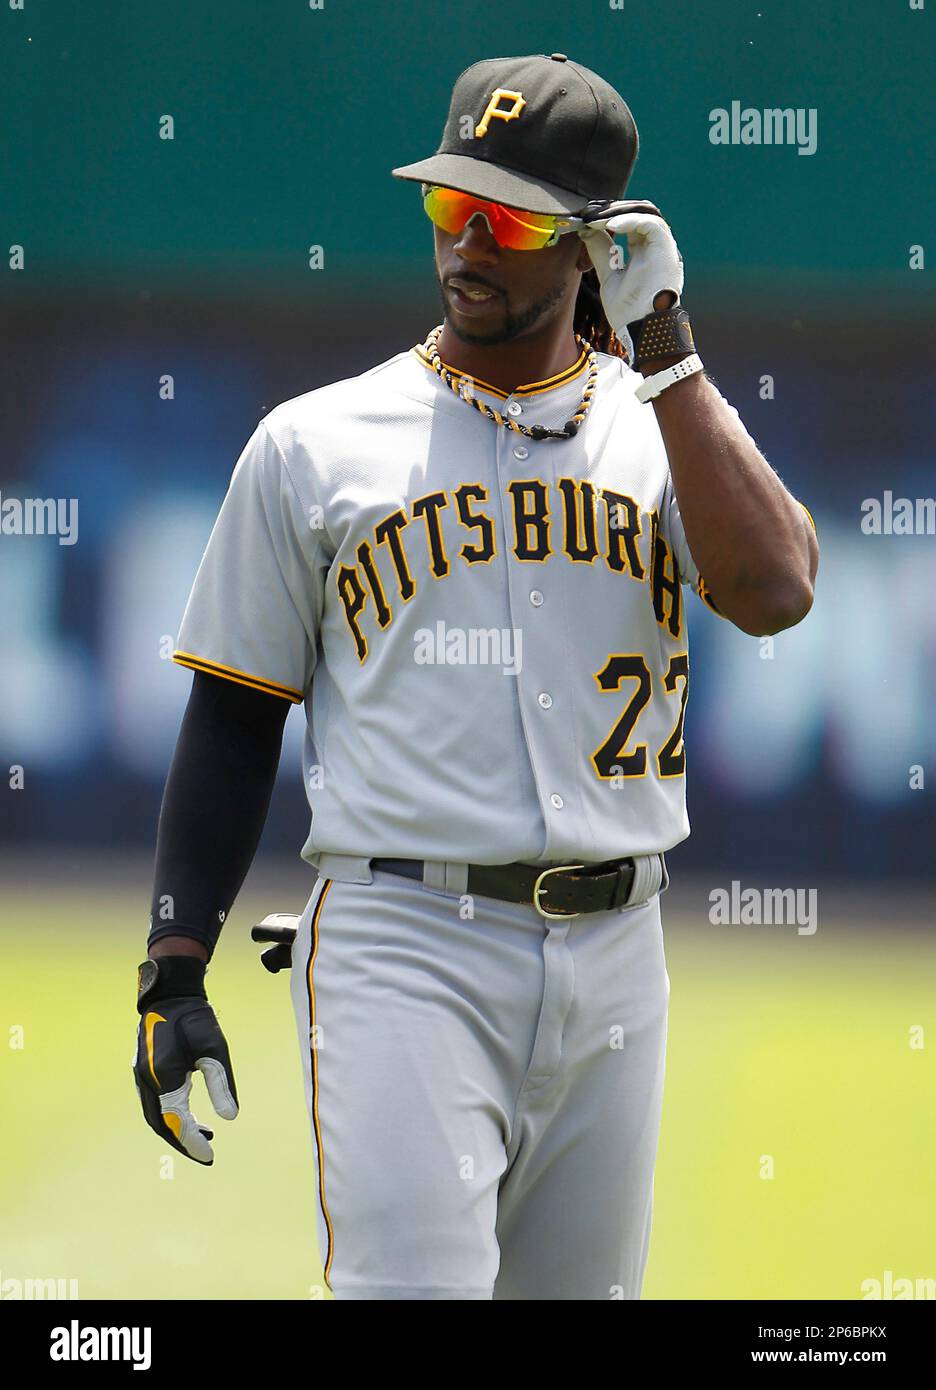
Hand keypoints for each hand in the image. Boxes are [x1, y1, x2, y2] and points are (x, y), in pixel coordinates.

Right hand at [132, 956, 238, 1164]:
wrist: (171, 994)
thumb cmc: (195, 1018)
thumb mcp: (214, 1049)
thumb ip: (221, 1083)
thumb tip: (231, 1117)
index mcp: (163, 1076)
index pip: (176, 1120)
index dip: (192, 1141)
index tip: (209, 1156)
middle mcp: (147, 1080)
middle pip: (161, 1124)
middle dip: (182, 1141)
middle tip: (205, 1153)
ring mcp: (142, 1076)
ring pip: (157, 1114)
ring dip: (176, 1129)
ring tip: (205, 1136)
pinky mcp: (146, 1071)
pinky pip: (156, 1102)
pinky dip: (171, 1114)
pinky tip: (191, 1115)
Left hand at [578, 204, 684, 341]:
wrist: (643, 330)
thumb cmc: (629, 312)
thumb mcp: (609, 276)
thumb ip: (601, 252)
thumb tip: (586, 230)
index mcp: (644, 252)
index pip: (628, 224)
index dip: (607, 218)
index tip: (586, 218)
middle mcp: (655, 246)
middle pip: (637, 212)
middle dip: (611, 210)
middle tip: (588, 213)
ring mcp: (663, 247)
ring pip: (645, 212)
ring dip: (619, 212)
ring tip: (596, 218)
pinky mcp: (666, 248)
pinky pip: (650, 223)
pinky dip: (630, 220)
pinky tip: (611, 224)